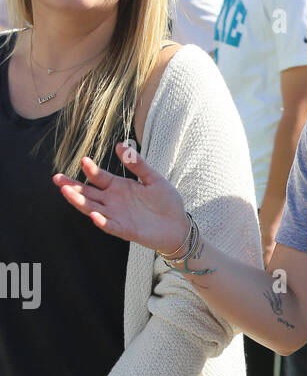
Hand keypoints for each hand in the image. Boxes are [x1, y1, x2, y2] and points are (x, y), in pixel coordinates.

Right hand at [53, 146, 186, 254]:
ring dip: (80, 202)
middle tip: (57, 179)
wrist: (179, 226)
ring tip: (67, 193)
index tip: (84, 161)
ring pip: (93, 209)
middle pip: (88, 193)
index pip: (99, 177)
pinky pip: (111, 226)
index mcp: (118, 187)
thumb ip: (138, 164)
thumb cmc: (166, 202)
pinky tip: (95, 215)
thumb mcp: (153, 178)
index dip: (91, 170)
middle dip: (72, 186)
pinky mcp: (126, 230)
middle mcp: (113, 201)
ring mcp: (117, 216)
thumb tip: (121, 145)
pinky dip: (103, 222)